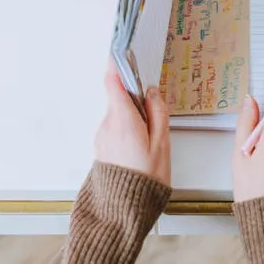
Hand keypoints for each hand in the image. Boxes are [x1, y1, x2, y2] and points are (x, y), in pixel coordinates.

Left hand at [94, 61, 170, 185]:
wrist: (121, 210)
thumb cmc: (145, 180)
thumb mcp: (161, 144)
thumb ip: (158, 113)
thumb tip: (152, 92)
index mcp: (122, 120)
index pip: (112, 81)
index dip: (116, 65)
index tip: (120, 53)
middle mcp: (107, 125)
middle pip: (118, 98)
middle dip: (134, 99)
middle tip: (153, 111)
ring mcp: (101, 136)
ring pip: (117, 115)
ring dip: (131, 118)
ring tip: (148, 138)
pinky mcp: (101, 147)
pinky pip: (114, 129)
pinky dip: (126, 130)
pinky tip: (139, 147)